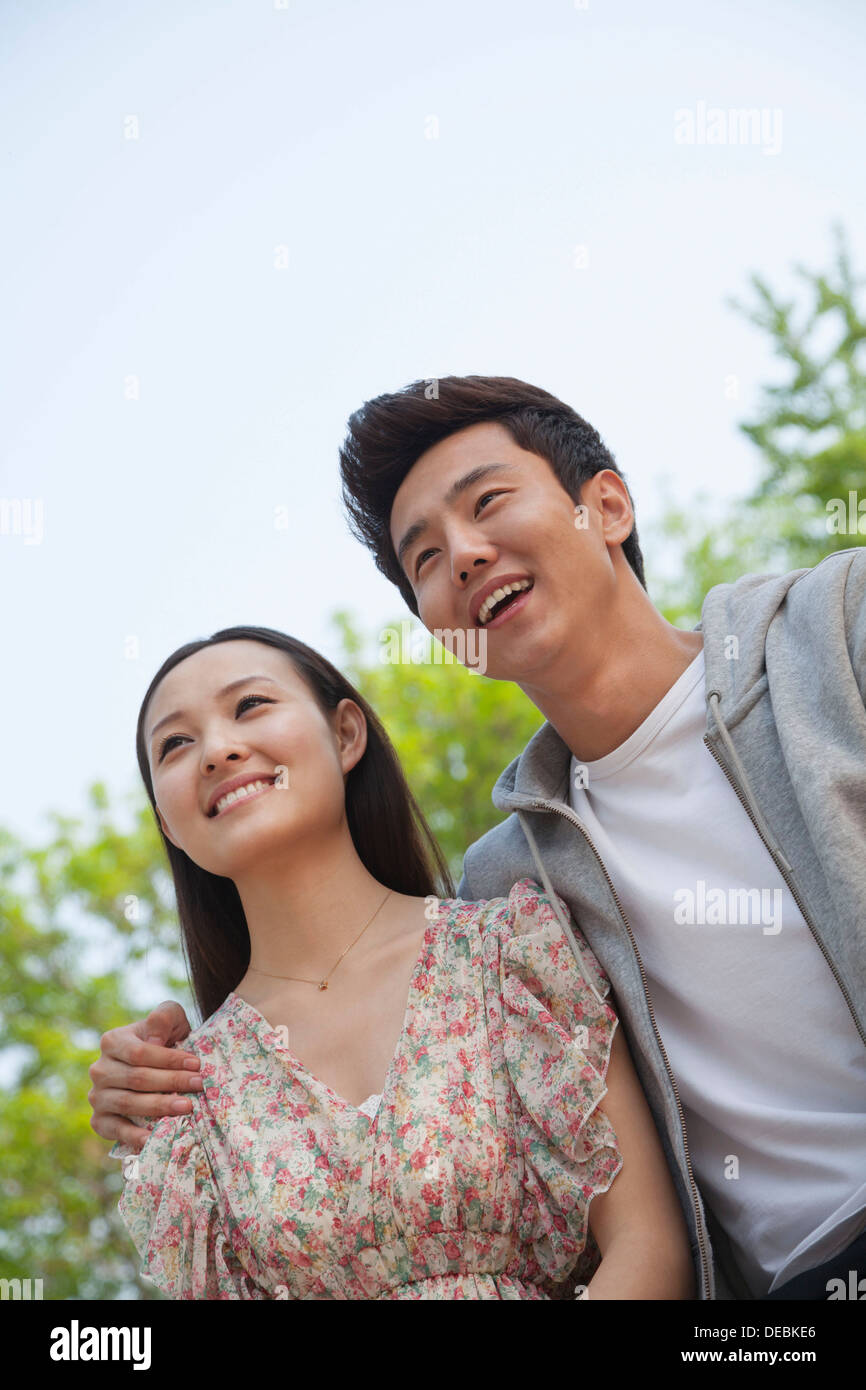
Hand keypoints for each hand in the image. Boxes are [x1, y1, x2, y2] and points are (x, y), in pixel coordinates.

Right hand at [88, 1001, 201, 1151]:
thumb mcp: (171, 1019)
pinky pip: (114, 1130)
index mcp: (112, 1041)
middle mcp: (99, 1069)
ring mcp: (97, 1096)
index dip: (169, 1059)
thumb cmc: (167, 1040)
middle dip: (171, 1082)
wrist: (159, 1068)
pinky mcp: (99, 1120)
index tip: (197, 1064)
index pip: (140, 1053)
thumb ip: (164, 1017)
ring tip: (187, 1107)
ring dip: (159, 1107)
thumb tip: (154, 1040)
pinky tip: (156, 1137)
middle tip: (198, 1085)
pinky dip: (134, 1136)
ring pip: (128, 1103)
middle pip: (137, 1078)